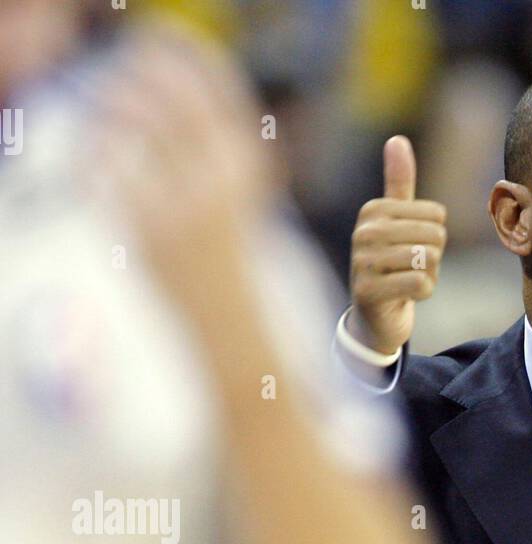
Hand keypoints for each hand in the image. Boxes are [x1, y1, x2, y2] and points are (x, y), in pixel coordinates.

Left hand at [93, 21, 278, 333]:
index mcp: (246, 166)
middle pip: (171, 97)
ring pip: (135, 125)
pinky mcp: (146, 230)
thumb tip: (169, 78)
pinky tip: (90, 152)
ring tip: (101, 100)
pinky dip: (94, 153)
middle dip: (141, 70)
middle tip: (121, 66)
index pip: (216, 85)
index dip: (184, 50)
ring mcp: (181, 204)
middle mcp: (217, 180)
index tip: (158, 36)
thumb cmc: (228, 251)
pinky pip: (107, 170)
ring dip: (111, 102)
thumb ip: (215, 142)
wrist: (229, 323)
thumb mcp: (235, 191)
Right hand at [348, 136, 446, 355]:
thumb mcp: (394, 221)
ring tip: (408, 279)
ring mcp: (363, 263)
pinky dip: (423, 292)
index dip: (435, 236)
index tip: (412, 247)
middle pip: (435, 236)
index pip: (436, 214)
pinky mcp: (369, 292)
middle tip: (412, 267)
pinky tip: (407, 295)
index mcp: (373, 210)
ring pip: (429, 260)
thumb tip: (396, 139)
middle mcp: (364, 232)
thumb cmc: (390, 262)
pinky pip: (420, 285)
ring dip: (429, 275)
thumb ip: (398, 183)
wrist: (374, 314)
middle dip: (434, 257)